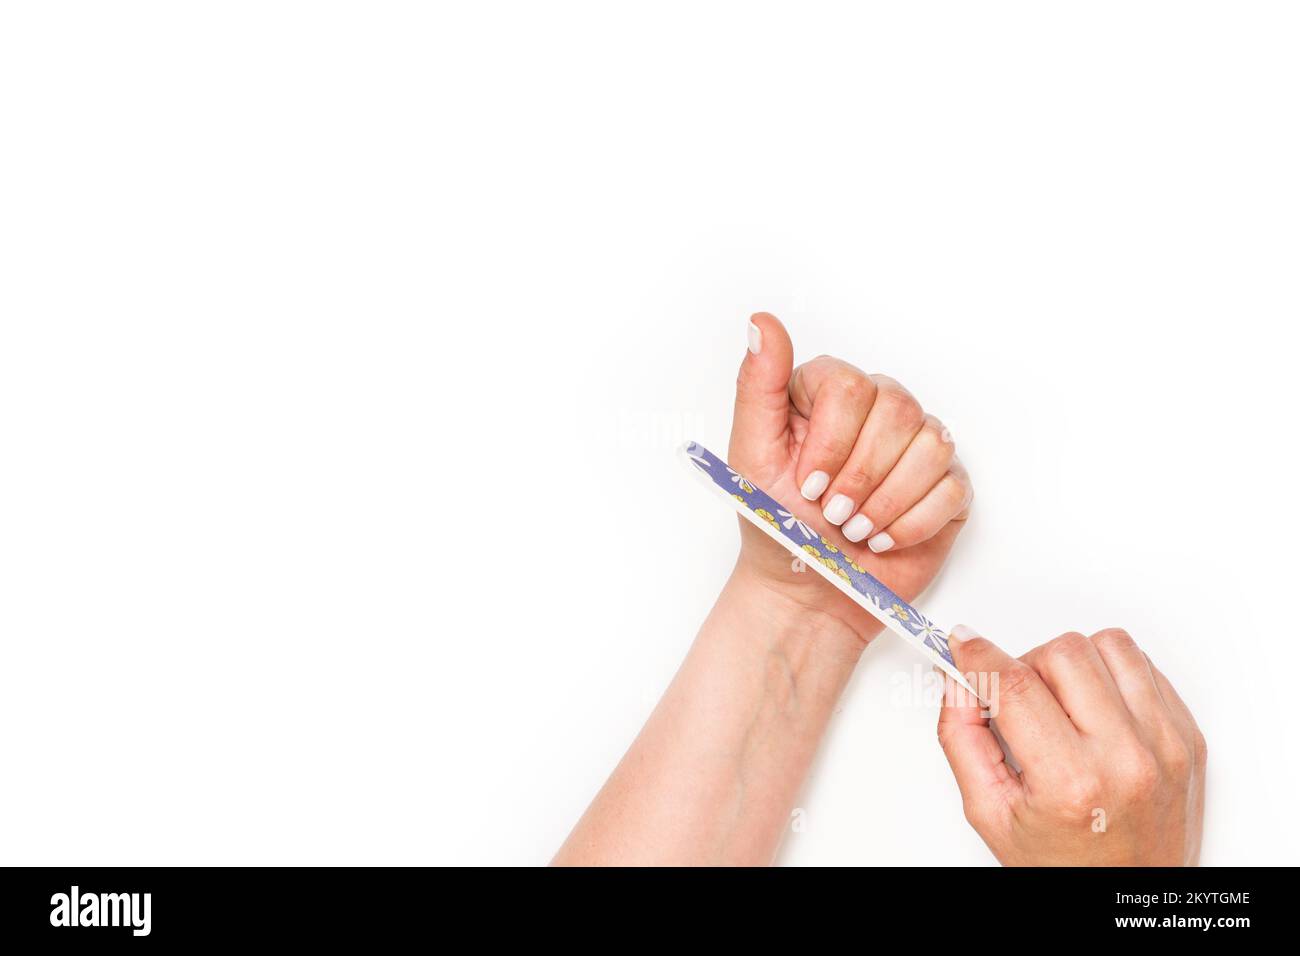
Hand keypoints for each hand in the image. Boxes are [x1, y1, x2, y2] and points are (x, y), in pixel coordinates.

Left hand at [729, 313, 972, 642]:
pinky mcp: (948, 486)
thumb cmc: (778, 525)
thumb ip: (757, 386)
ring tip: (856, 529)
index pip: (849, 386)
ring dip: (887, 500)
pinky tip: (884, 539)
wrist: (808, 592)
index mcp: (829, 393)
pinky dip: (913, 523)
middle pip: (896, 409)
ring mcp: (917, 445)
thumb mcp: (751, 456)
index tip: (808, 483)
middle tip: (833, 513)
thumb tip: (761, 322)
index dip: (831, 442)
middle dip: (860, 475)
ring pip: (931, 444)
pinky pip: (952, 487)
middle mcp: (878, 408)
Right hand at [938, 626, 1206, 865]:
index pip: (1017, 686)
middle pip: (1064, 653)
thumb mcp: (991, 812)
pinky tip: (1097, 711)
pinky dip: (1112, 675)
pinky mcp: (1189, 737)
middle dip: (1028, 666)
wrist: (1130, 897)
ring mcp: (1167, 745)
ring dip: (1074, 664)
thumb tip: (958, 679)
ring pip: (1109, 645)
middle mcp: (1128, 759)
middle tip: (1021, 702)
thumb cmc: (1065, 865)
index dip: (980, 656)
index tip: (964, 645)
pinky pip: (1144, 666)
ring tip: (1064, 704)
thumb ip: (962, 738)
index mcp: (1071, 782)